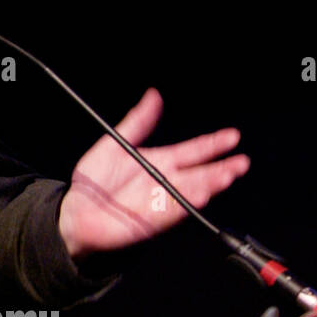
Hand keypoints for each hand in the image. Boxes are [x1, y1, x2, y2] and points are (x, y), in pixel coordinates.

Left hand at [57, 88, 249, 258]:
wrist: (77, 209)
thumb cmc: (93, 179)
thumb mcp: (114, 144)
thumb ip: (137, 122)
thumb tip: (153, 96)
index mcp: (160, 161)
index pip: (193, 150)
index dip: (213, 143)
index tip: (232, 136)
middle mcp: (166, 180)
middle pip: (200, 173)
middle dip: (221, 167)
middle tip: (240, 162)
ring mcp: (162, 200)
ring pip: (192, 191)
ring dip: (210, 184)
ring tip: (226, 175)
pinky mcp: (155, 219)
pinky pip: (174, 210)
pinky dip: (186, 203)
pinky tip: (200, 195)